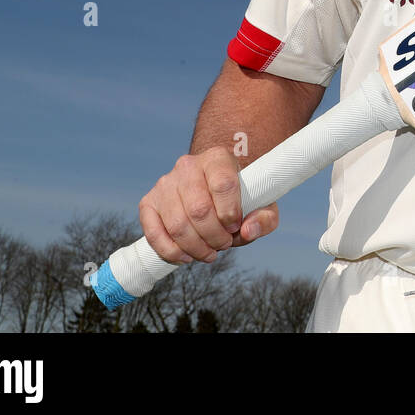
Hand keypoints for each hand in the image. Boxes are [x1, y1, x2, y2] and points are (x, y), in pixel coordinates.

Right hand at [139, 147, 277, 263]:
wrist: (213, 188)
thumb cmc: (240, 198)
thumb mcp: (262, 205)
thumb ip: (265, 218)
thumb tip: (246, 231)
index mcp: (217, 158)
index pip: (223, 184)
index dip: (230, 213)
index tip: (235, 226)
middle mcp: (188, 165)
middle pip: (199, 209)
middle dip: (214, 236)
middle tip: (223, 244)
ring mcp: (165, 183)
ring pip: (178, 224)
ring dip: (196, 247)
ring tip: (210, 252)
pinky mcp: (148, 202)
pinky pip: (154, 233)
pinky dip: (171, 251)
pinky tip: (187, 256)